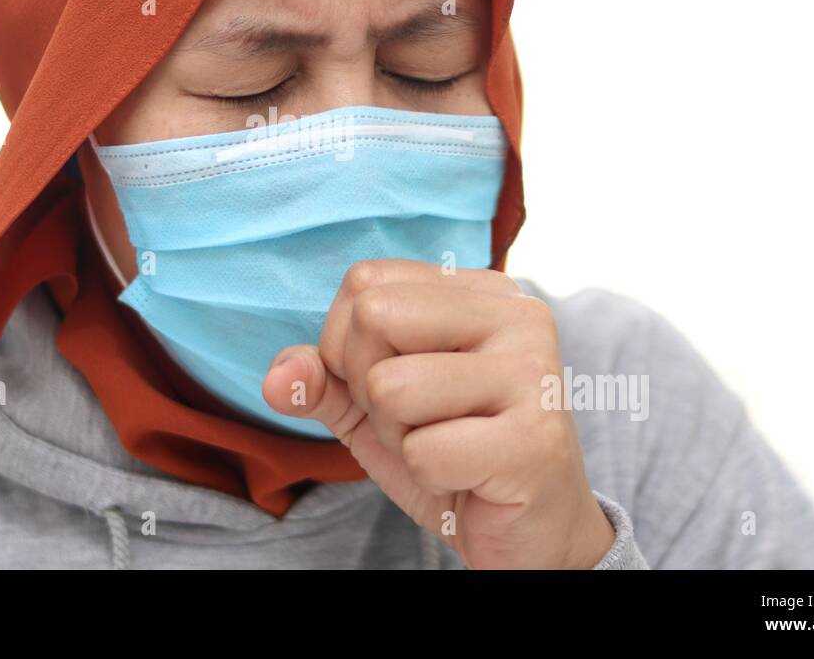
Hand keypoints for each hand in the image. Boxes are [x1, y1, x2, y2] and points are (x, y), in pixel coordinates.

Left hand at [262, 259, 615, 568]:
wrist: (533, 532)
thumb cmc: (454, 454)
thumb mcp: (373, 408)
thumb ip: (321, 380)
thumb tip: (278, 376)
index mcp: (481, 292)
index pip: (365, 281)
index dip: (348, 345)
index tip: (399, 385)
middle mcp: (516, 316)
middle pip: (374, 317)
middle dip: (371, 387)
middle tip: (423, 422)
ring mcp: (532, 373)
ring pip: (391, 387)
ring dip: (400, 437)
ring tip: (448, 447)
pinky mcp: (535, 440)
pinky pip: (424, 452)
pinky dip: (429, 477)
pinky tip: (470, 476)